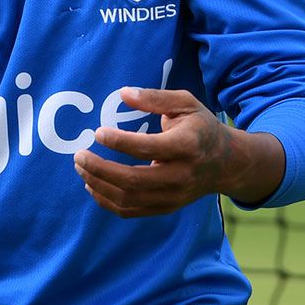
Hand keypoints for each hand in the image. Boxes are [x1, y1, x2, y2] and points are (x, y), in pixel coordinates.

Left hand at [73, 88, 284, 216]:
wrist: (226, 163)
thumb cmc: (201, 127)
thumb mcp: (185, 103)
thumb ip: (154, 97)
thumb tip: (122, 93)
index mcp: (188, 146)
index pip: (149, 148)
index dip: (120, 142)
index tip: (97, 132)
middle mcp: (181, 176)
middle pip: (133, 180)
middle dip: (100, 168)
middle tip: (79, 154)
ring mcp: (173, 196)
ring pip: (129, 199)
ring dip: (99, 184)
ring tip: (81, 166)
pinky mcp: (165, 208)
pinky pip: (130, 211)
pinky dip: (106, 200)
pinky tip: (92, 184)